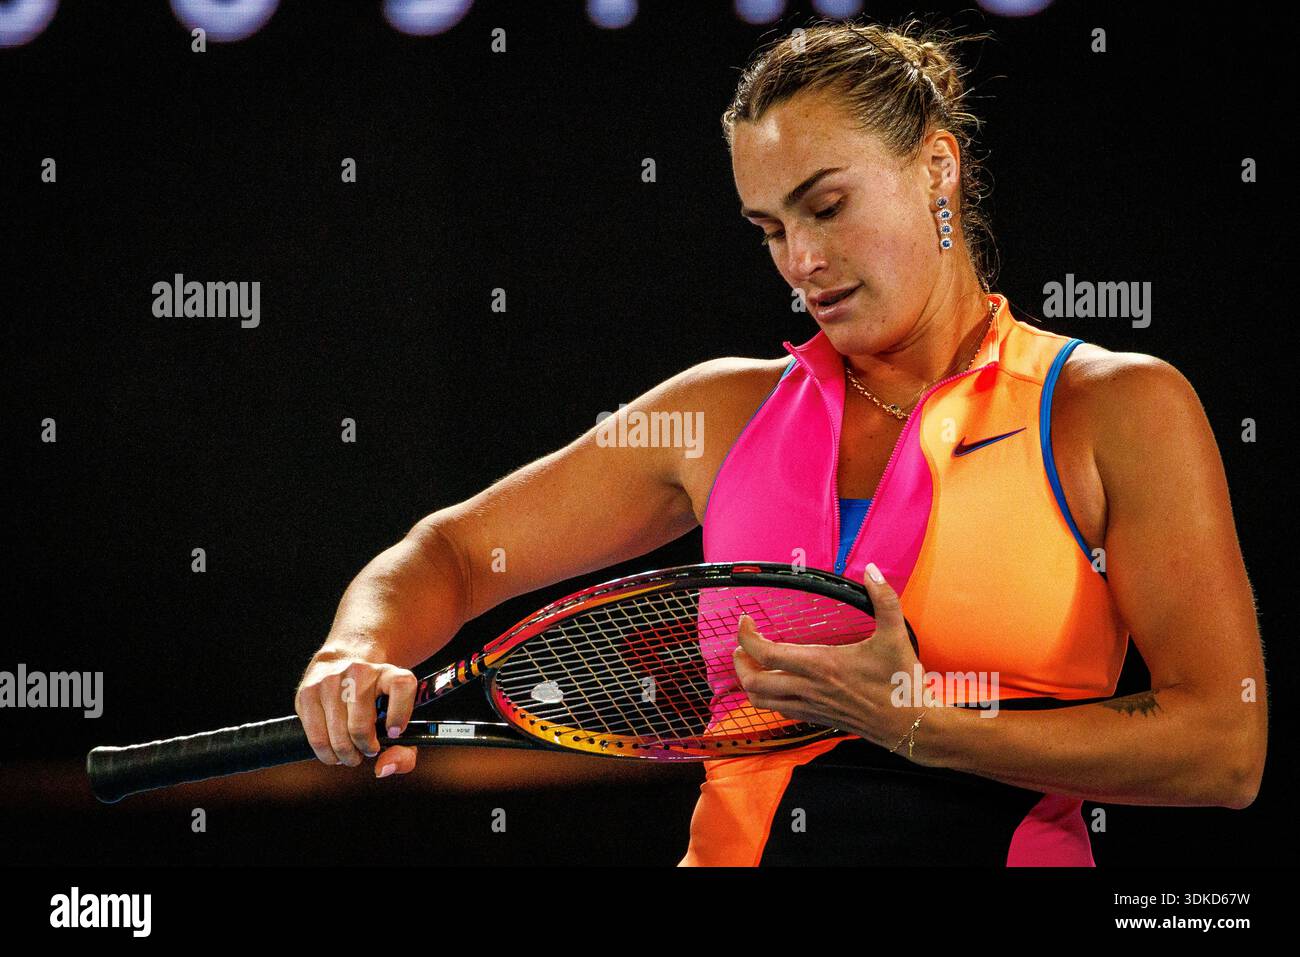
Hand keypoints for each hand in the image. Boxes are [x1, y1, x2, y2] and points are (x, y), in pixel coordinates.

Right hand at [294, 653, 419, 778]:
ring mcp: (331, 680)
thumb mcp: (399, 719)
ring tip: (351, 753)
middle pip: (361, 724)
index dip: (400, 714)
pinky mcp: (308, 692)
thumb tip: (382, 769)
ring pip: (338, 734)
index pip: (401, 686)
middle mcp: (360, 672)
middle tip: (368, 750)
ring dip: (346, 754)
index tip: (395, 733)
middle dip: (366, 748)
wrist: (343, 662)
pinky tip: (334, 752)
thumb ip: (404, 752)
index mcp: (389, 673)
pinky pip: (317, 737)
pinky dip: (327, 754)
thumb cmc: (375, 701)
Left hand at [732, 561, 925, 754]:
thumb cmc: (902, 682)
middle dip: (740, 663)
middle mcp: (810, 688)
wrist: (912, 726)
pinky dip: (769, 698)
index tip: (745, 621)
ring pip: (762, 702)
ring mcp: (812, 707)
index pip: (766, 654)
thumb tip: (872, 571)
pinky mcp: (819, 719)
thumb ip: (884, 599)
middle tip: (743, 644)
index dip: (746, 637)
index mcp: (821, 665)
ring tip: (751, 664)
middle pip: (754, 682)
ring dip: (749, 683)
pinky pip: (781, 711)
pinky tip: (777, 685)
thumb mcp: (895, 636)